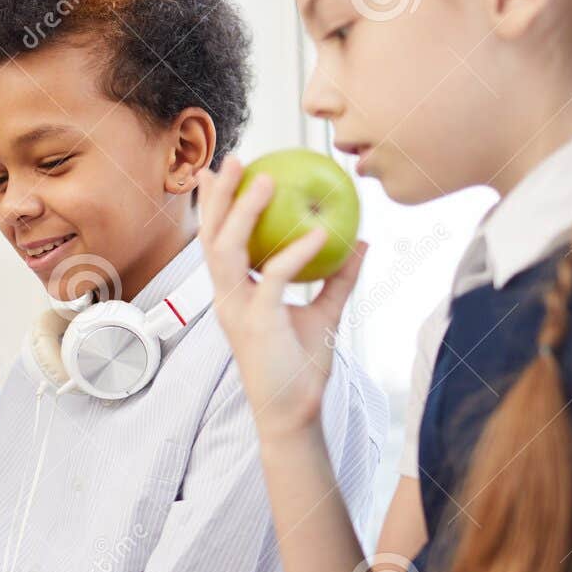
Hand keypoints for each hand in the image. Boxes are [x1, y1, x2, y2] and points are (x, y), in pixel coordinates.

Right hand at [197, 156, 366, 438]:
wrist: (295, 412)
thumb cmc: (302, 367)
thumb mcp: (325, 313)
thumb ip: (337, 278)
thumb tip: (360, 241)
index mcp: (236, 293)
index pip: (219, 241)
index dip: (217, 205)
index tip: (224, 170)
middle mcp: (228, 298)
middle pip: (211, 238)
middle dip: (218, 197)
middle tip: (235, 159)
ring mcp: (237, 310)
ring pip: (228, 251)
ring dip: (243, 212)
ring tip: (265, 180)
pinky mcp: (257, 324)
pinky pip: (274, 279)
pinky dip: (295, 253)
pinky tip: (319, 233)